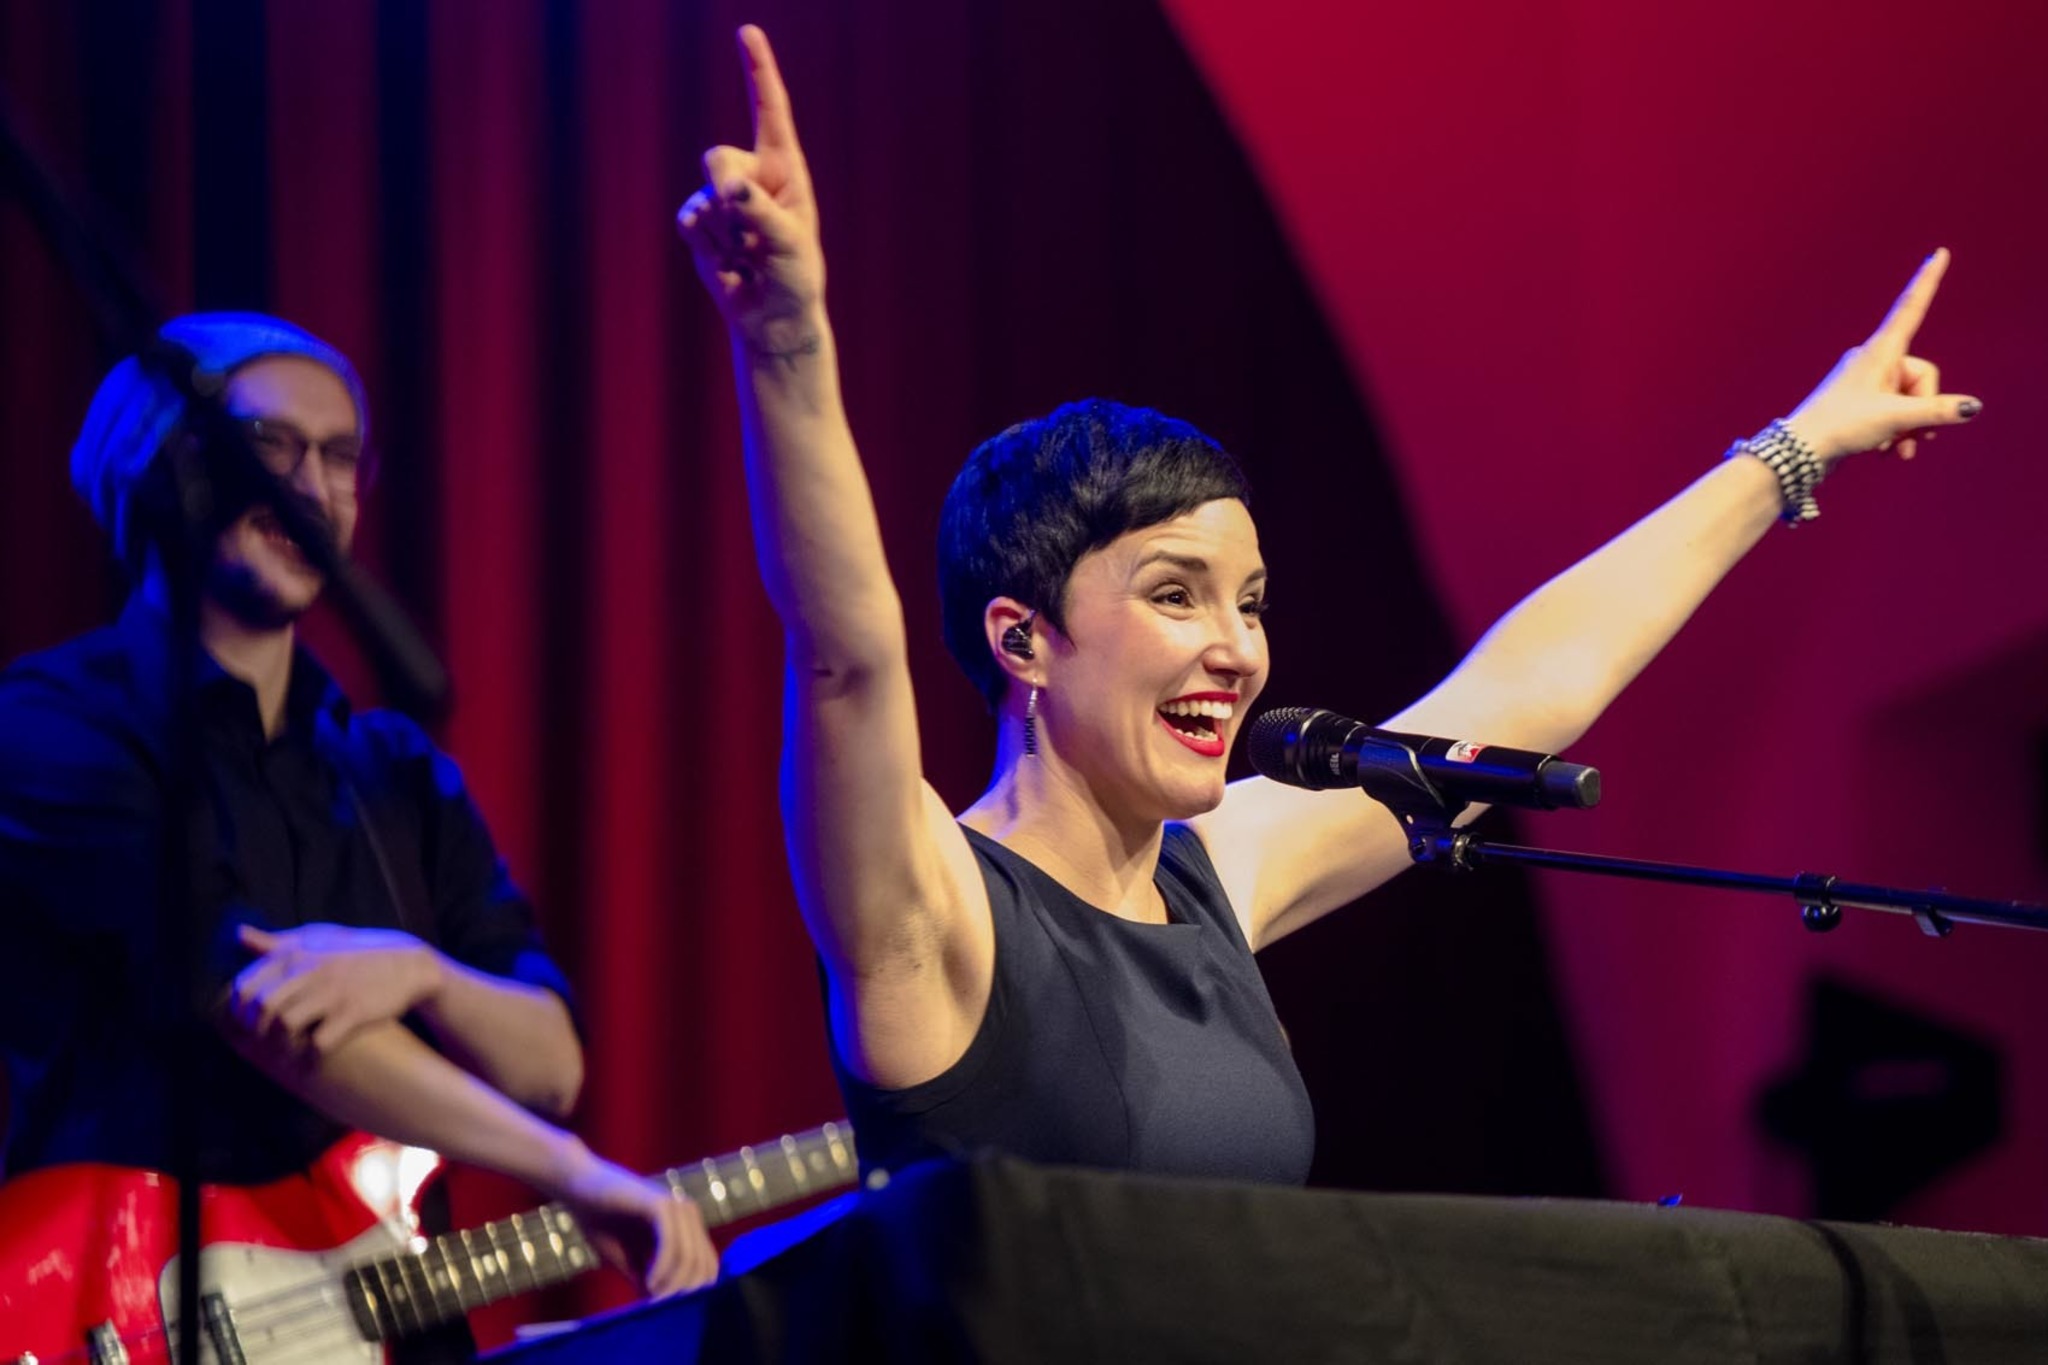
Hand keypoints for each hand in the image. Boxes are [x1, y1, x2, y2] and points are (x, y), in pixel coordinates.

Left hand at [227, 923, 440, 1057]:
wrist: (409, 965)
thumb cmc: (358, 953)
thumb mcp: (318, 937)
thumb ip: (277, 941)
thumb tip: (238, 934)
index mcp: (297, 954)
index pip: (246, 985)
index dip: (239, 1010)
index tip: (248, 1023)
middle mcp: (311, 970)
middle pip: (262, 1007)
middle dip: (256, 1030)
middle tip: (265, 1042)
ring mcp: (333, 992)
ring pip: (285, 1024)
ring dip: (280, 1044)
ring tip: (287, 1051)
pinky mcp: (355, 1012)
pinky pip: (318, 1042)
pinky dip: (310, 1056)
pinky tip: (313, 1058)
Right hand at [557, 1148, 718, 1296]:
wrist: (577, 1188)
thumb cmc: (601, 1222)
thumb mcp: (628, 1259)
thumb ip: (649, 1280)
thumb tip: (664, 1312)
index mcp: (686, 1226)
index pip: (707, 1267)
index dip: (693, 1294)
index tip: (669, 1313)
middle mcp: (688, 1215)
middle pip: (703, 1266)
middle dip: (683, 1294)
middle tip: (660, 1311)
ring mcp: (677, 1207)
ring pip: (690, 1257)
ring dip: (673, 1286)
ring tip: (652, 1300)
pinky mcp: (660, 1203)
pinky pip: (672, 1244)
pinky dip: (663, 1269)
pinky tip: (649, 1284)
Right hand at [677, 26, 823, 351]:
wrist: (772, 318)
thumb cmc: (795, 277)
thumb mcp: (789, 244)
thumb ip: (760, 213)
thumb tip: (729, 193)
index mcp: (785, 168)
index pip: (771, 109)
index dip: (758, 70)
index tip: (747, 31)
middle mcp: (753, 175)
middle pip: (718, 157)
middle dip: (725, 191)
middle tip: (744, 225)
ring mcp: (723, 198)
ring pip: (703, 195)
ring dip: (722, 233)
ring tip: (746, 255)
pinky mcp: (700, 223)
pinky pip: (688, 220)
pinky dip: (704, 244)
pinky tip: (726, 263)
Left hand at [1785, 248, 1980, 465]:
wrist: (1801, 452)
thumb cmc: (1840, 427)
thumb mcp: (1895, 419)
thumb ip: (1936, 411)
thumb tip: (1971, 407)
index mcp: (1880, 351)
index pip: (1911, 308)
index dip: (1928, 281)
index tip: (1940, 252)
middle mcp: (1874, 360)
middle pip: (1923, 376)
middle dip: (1922, 410)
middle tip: (1904, 433)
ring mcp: (1868, 382)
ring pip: (1911, 400)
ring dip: (1910, 428)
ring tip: (1894, 448)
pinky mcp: (1863, 402)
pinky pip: (1896, 413)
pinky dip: (1896, 432)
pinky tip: (1885, 451)